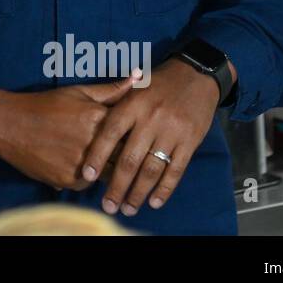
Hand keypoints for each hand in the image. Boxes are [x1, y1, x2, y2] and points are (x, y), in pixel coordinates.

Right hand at [0, 76, 139, 190]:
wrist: (8, 124)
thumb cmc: (45, 105)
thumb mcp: (78, 92)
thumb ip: (111, 89)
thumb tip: (140, 75)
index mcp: (98, 118)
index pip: (133, 132)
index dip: (140, 136)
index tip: (144, 135)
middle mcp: (92, 143)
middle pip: (125, 157)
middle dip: (129, 158)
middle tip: (130, 155)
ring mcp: (79, 164)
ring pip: (108, 174)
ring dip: (110, 170)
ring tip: (106, 162)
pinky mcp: (67, 180)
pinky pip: (88, 183)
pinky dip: (88, 176)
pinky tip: (84, 167)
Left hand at [80, 58, 220, 216]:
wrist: (196, 74)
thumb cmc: (158, 83)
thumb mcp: (134, 87)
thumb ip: (113, 103)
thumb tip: (89, 123)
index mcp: (132, 104)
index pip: (109, 134)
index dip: (97, 155)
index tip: (87, 175)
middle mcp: (150, 119)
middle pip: (129, 159)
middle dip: (117, 186)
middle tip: (108, 205)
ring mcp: (171, 132)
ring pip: (151, 169)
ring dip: (139, 192)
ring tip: (128, 208)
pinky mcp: (190, 142)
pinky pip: (176, 170)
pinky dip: (165, 189)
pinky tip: (154, 201)